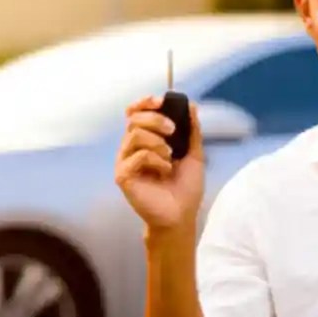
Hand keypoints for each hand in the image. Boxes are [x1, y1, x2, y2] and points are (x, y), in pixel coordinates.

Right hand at [114, 95, 204, 229]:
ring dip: (157, 141)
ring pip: (134, 135)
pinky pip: (137, 156)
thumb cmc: (185, 189)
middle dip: (155, 119)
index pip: (135, 113)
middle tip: (172, 130)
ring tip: (170, 156)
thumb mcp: (194, 154)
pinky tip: (164, 171)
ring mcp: (125, 162)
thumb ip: (192, 131)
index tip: (160, 100)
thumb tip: (192, 106)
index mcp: (145, 141)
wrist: (181, 216)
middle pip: (134, 119)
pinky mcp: (123, 176)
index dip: (144, 103)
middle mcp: (131, 149)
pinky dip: (156, 160)